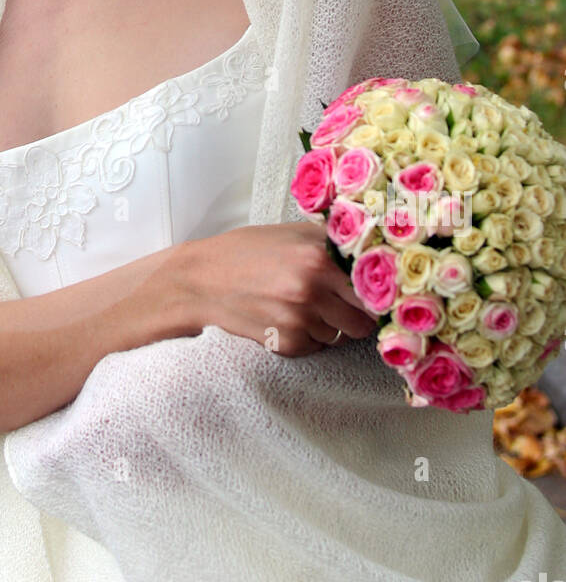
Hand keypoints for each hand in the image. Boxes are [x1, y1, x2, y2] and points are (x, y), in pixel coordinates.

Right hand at [168, 220, 378, 356]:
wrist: (202, 280)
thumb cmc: (246, 251)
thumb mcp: (292, 233)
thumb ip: (332, 244)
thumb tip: (376, 255)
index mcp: (319, 258)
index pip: (374, 289)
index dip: (378, 295)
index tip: (380, 298)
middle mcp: (312, 291)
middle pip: (363, 321)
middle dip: (355, 315)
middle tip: (338, 302)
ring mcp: (299, 321)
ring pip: (339, 337)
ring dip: (329, 327)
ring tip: (301, 305)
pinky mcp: (286, 344)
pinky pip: (316, 348)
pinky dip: (307, 338)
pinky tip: (285, 317)